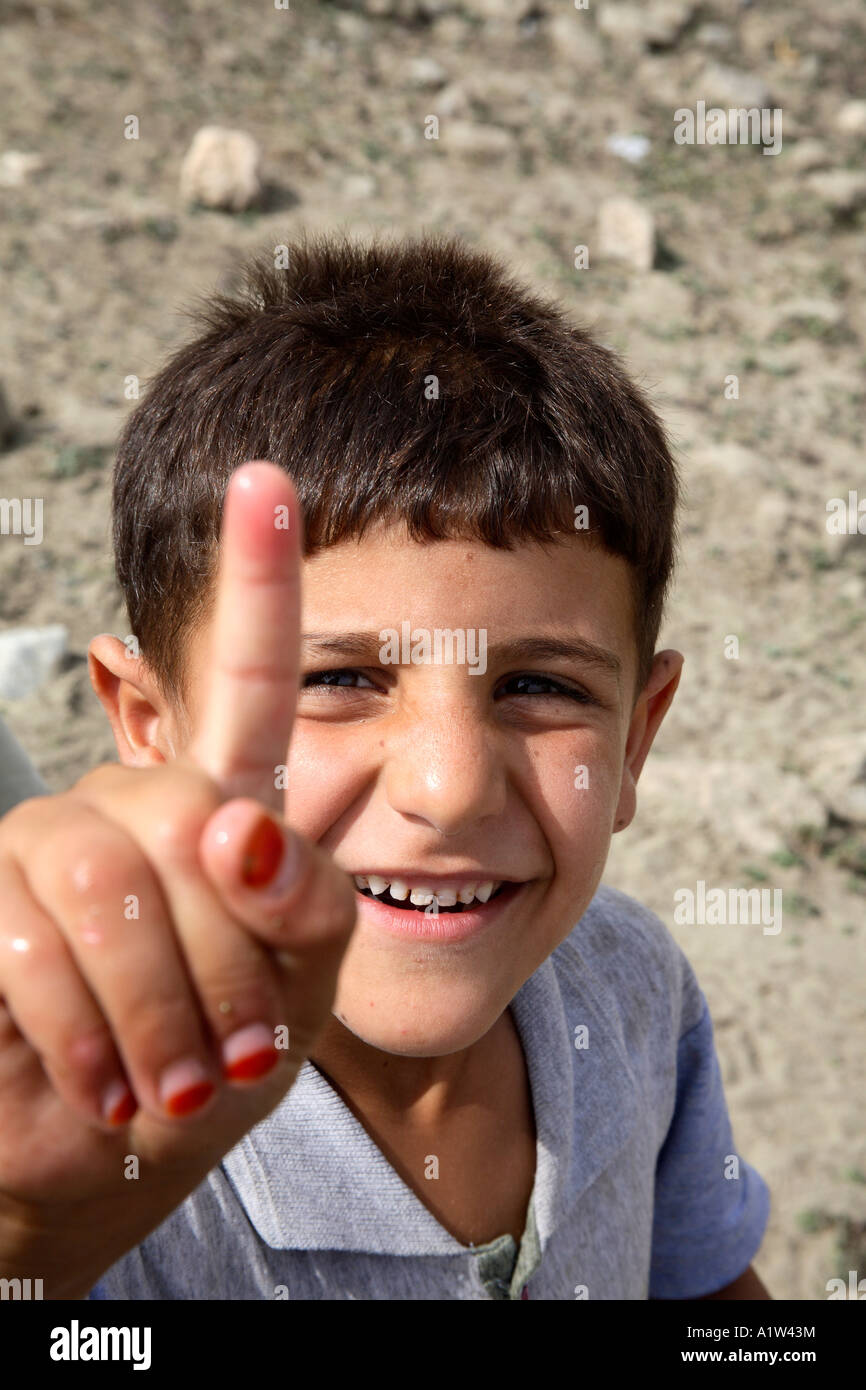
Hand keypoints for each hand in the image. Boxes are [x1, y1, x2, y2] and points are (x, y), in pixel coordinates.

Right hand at [0, 462, 356, 1295]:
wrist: (102, 1160)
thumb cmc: (211, 1062)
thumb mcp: (298, 993)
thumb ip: (305, 905)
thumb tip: (240, 820)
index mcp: (224, 807)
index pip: (249, 685)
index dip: (258, 583)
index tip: (268, 477)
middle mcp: (130, 803)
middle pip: (195, 820)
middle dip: (232, 960)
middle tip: (237, 1055)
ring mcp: (45, 846)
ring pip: (111, 876)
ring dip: (161, 1009)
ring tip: (173, 1085)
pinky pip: (31, 938)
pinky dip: (85, 1033)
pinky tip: (102, 1087)